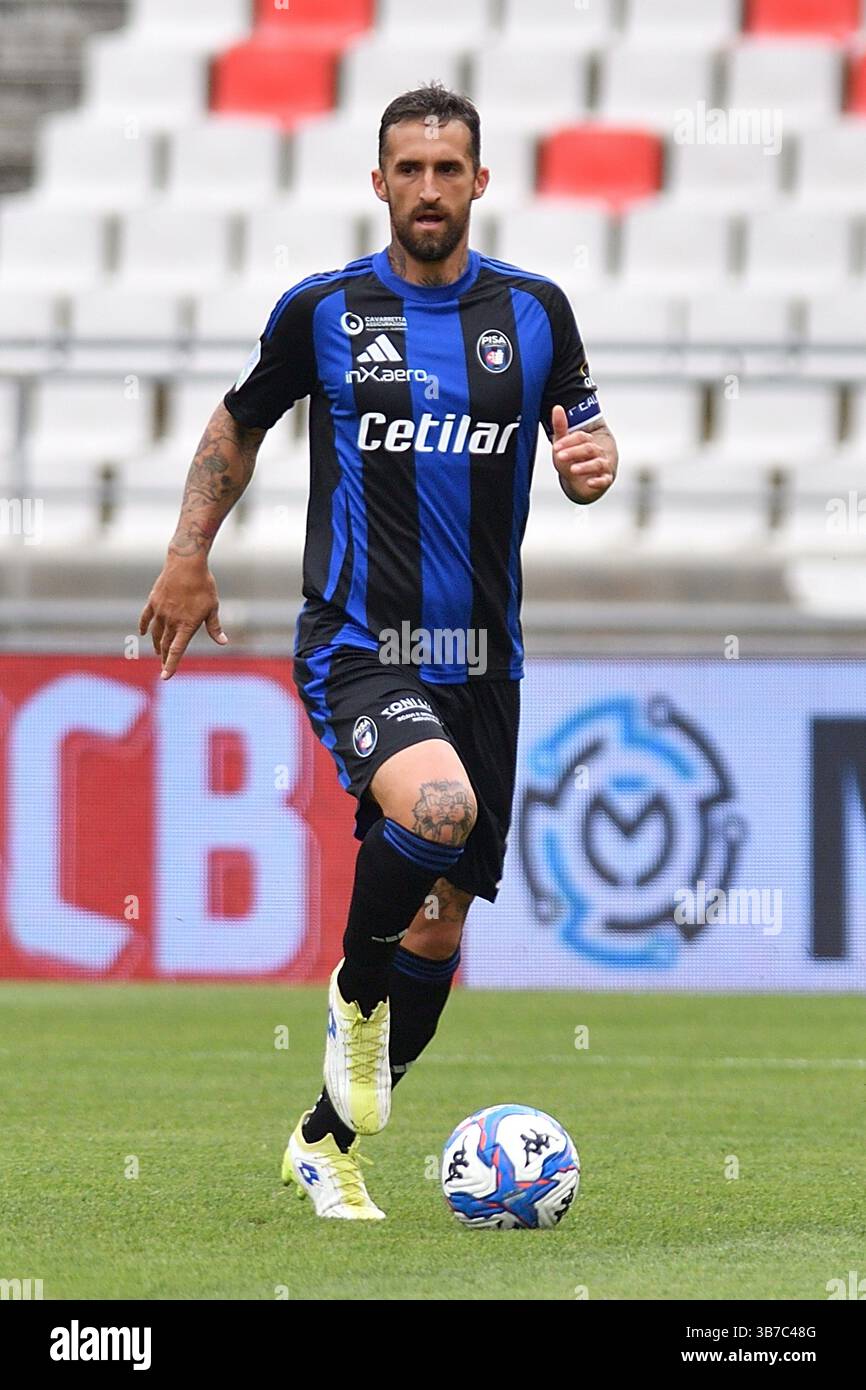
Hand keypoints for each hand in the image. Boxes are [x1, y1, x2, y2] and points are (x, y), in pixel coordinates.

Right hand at [139, 555, 226, 679]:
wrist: (186, 563)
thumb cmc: (204, 585)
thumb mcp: (213, 607)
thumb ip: (214, 627)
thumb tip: (223, 642)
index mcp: (186, 625)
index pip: (177, 650)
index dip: (171, 664)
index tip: (165, 676)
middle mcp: (171, 621)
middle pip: (166, 645)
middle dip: (165, 658)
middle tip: (164, 666)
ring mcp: (160, 612)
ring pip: (156, 634)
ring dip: (157, 645)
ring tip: (158, 651)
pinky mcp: (153, 601)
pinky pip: (146, 618)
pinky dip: (145, 627)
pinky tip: (144, 633)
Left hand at [551, 404, 616, 502]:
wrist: (580, 482)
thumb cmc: (572, 461)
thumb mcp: (563, 445)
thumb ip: (561, 427)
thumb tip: (557, 407)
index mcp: (588, 442)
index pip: (581, 437)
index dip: (568, 441)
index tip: (555, 447)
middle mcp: (598, 452)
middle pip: (589, 449)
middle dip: (574, 452)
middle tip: (560, 456)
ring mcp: (603, 466)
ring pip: (598, 464)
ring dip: (585, 466)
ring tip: (573, 470)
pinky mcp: (605, 480)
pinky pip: (604, 480)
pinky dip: (598, 482)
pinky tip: (589, 483)